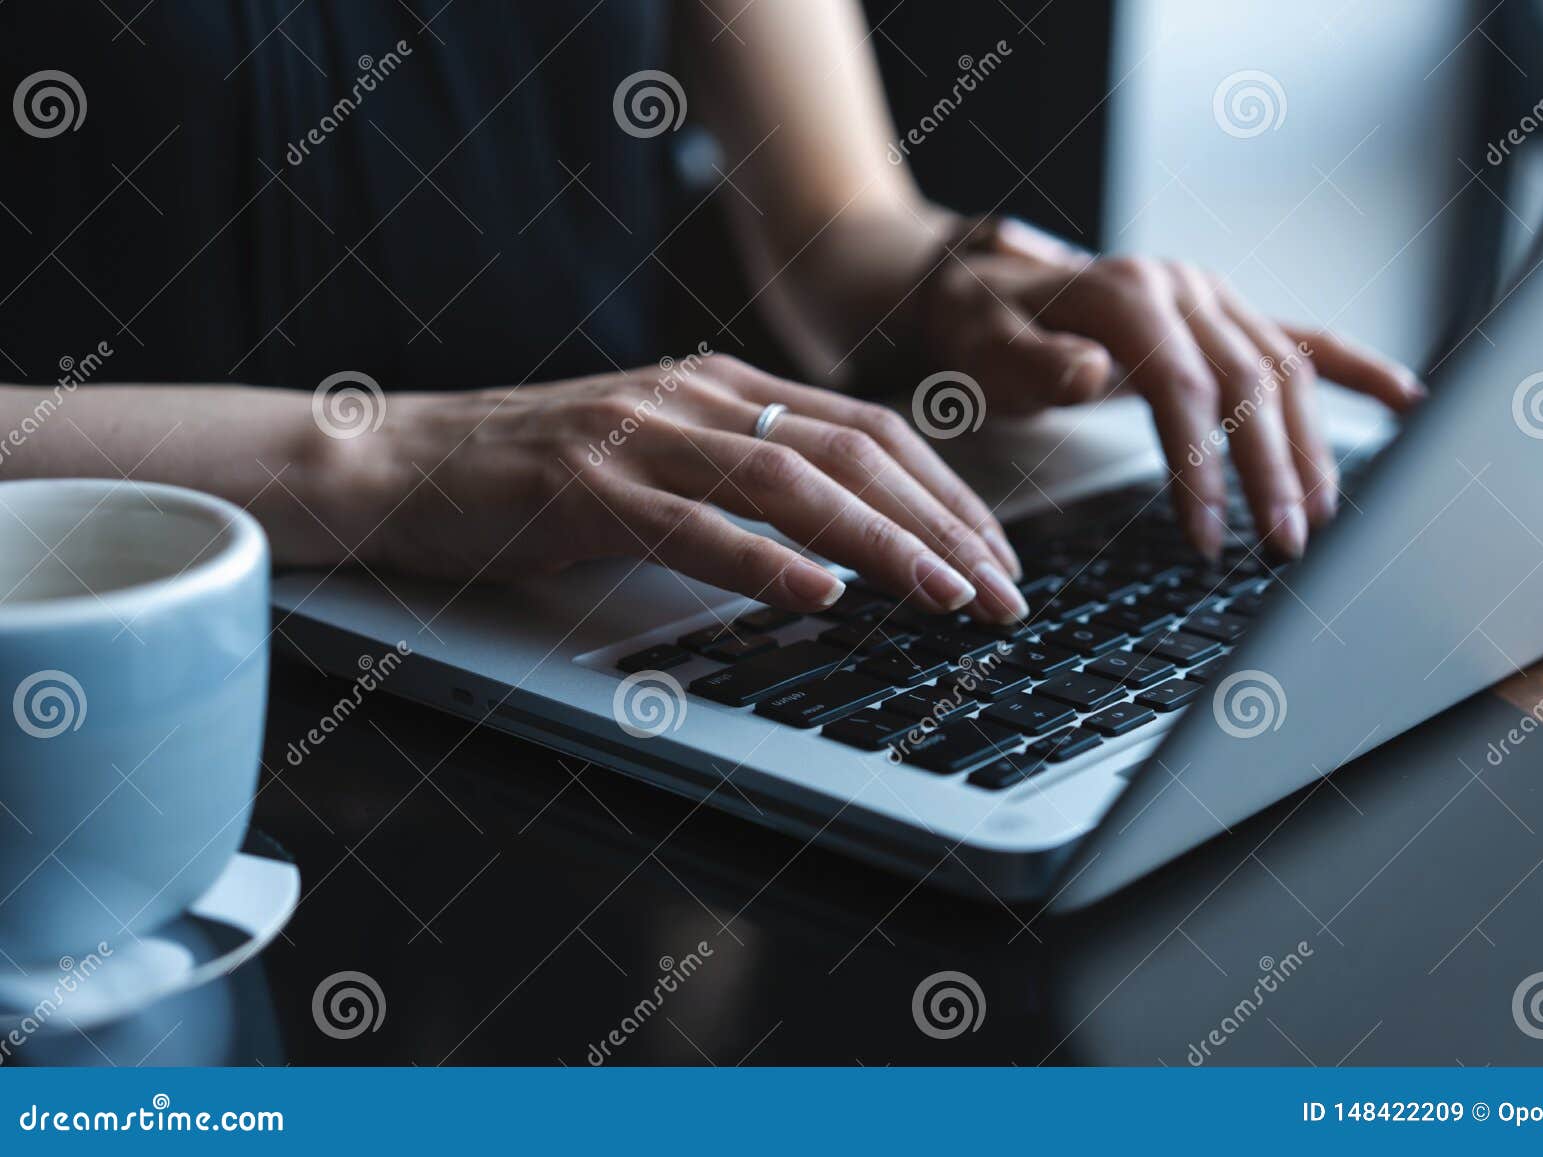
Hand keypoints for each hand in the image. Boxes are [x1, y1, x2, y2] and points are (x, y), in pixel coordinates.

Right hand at [357, 355, 1029, 620]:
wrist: (397, 460)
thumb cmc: (528, 471)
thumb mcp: (654, 454)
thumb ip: (740, 477)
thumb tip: (838, 541)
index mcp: (720, 389)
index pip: (867, 432)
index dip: (945, 492)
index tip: (996, 551)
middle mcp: (693, 400)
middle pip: (852, 454)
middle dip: (944, 525)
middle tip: (1003, 590)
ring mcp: (638, 438)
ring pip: (791, 486)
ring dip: (884, 545)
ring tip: (947, 596)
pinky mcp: (583, 488)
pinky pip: (693, 527)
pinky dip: (764, 562)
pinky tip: (821, 594)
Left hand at [918, 246, 1426, 557]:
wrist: (980, 280)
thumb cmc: (977, 323)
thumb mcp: (980, 344)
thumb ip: (1031, 362)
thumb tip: (1093, 371)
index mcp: (1124, 292)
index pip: (1184, 387)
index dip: (1202, 465)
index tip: (1209, 538)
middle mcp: (1180, 285)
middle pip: (1249, 382)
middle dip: (1271, 471)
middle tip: (1282, 547)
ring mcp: (1210, 296)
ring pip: (1283, 370)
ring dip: (1309, 447)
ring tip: (1317, 519)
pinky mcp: (1223, 313)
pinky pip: (1299, 339)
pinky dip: (1353, 370)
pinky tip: (1403, 400)